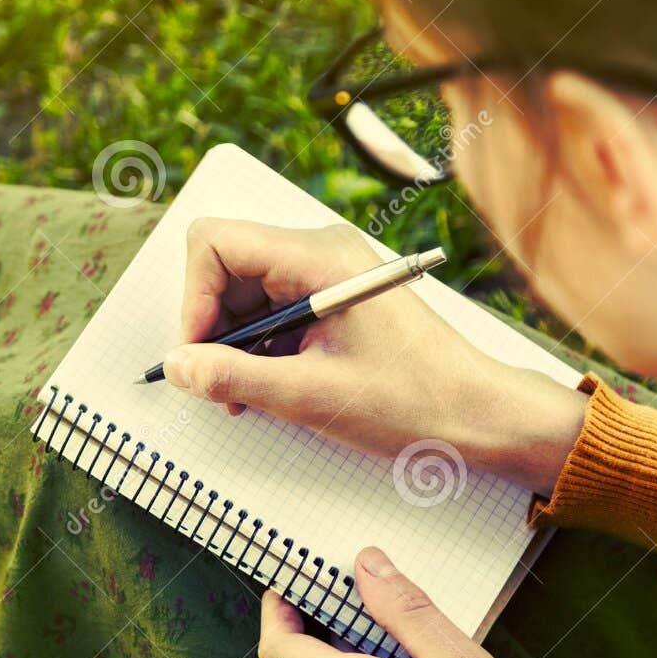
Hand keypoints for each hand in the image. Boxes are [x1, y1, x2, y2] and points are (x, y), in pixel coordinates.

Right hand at [163, 219, 586, 494]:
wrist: (480, 414)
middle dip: (209, 325)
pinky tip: (265, 386)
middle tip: (215, 383)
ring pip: (242, 291)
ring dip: (230, 343)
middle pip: (224, 266)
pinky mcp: (330, 296)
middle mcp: (318, 250)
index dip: (192, 299)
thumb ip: (233, 376)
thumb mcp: (309, 395)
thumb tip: (176, 366)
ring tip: (242, 395)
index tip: (198, 355)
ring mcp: (325, 271)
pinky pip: (269, 308)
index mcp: (317, 257)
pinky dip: (255, 347)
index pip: (216, 243)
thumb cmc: (412, 401)